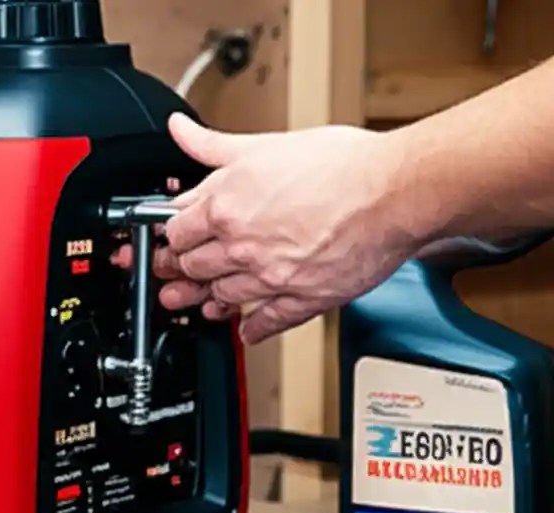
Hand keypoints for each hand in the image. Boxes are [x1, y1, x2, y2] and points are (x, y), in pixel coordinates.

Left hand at [151, 113, 421, 343]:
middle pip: (191, 268)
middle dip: (180, 270)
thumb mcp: (266, 145)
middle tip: (175, 273)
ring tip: (201, 299)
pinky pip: (265, 323)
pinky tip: (248, 327)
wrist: (396, 191)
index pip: (175, 231)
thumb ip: (213, 145)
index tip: (170, 239)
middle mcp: (241, 245)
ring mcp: (269, 276)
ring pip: (221, 297)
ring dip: (208, 300)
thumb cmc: (343, 165)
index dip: (169, 236)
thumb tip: (179, 130)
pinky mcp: (302, 299)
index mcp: (225, 206)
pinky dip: (252, 328)